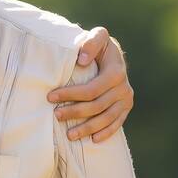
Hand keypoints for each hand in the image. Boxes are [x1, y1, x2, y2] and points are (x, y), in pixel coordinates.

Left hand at [48, 26, 134, 143]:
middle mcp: (124, 86)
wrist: (113, 54)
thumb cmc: (98, 46)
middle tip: (56, 115)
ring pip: (106, 118)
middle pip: (97, 105)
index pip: (92, 88)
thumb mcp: (97, 37)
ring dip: (88, 128)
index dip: (71, 94)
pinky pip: (117, 123)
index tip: (51, 97)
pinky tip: (93, 139)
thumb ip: (90, 43)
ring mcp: (126, 98)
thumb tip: (81, 61)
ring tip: (69, 135)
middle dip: (75, 112)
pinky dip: (106, 132)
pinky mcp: (126, 107)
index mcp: (116, 70)